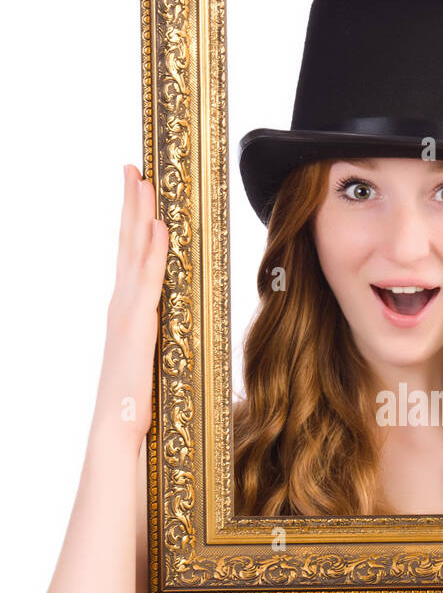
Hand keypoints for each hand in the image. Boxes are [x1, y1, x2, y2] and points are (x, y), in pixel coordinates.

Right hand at [91, 164, 169, 447]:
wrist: (119, 426)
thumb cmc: (137, 399)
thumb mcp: (150, 356)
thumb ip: (157, 333)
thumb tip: (173, 322)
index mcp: (125, 309)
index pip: (128, 254)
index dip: (132, 220)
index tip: (136, 189)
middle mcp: (121, 303)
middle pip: (127, 242)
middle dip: (131, 203)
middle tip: (134, 167)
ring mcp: (127, 311)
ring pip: (135, 252)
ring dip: (141, 214)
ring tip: (144, 180)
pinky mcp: (139, 324)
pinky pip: (150, 279)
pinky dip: (155, 251)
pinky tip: (160, 226)